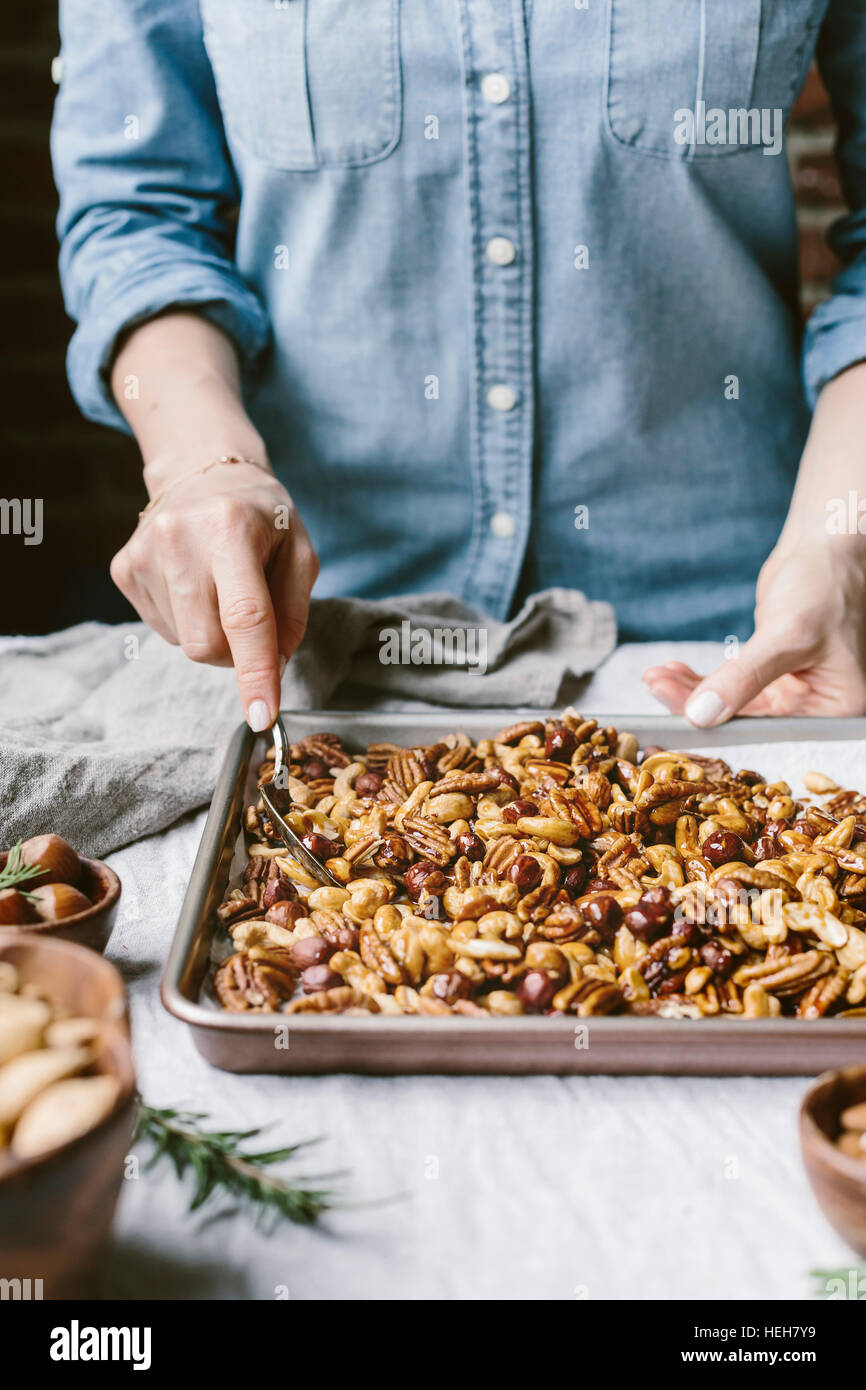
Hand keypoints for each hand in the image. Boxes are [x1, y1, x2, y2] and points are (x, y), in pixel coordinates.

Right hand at [110, 460, 318, 729]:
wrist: (203, 469)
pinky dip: (188, 620)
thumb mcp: (300, 551)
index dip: (255, 673)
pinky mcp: (124, 568)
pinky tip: (195, 583)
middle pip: (207, 645)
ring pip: (186, 643)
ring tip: (220, 586)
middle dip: (236, 653)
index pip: (245, 618)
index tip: (262, 716)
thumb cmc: (262, 517)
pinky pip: (164, 629)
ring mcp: (144, 553)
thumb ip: (294, 612)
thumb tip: (275, 665)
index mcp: (231, 528)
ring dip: (213, 632)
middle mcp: (179, 538)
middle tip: (251, 621)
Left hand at [643, 541, 865, 725]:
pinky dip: (703, 677)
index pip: (767, 726)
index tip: (678, 716)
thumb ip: (743, 677)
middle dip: (696, 702)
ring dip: (693, 689)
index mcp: (836, 707)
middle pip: (745, 715)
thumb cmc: (825, 584)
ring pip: (732, 698)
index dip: (720, 723)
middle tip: (656, 687)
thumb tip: (702, 714)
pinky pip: (732, 681)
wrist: (826, 546)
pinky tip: (673, 672)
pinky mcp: (770, 669)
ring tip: (656, 677)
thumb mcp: (786, 635)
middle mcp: (816, 703)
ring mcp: (791, 687)